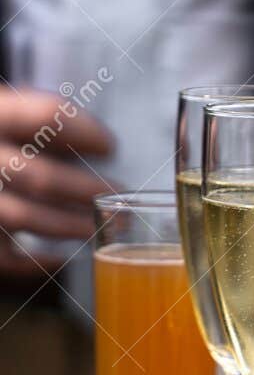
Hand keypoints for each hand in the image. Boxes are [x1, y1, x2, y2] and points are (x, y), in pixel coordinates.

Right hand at [0, 88, 112, 278]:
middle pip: (40, 178)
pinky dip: (38, 260)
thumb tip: (105, 149)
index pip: (46, 116)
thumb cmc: (5, 141)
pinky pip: (6, 256)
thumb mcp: (14, 114)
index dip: (86, 133)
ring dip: (74, 225)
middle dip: (90, 191)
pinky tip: (63, 257)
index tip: (111, 148)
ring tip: (109, 227)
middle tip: (121, 195)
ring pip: (24, 217)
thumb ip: (47, 125)